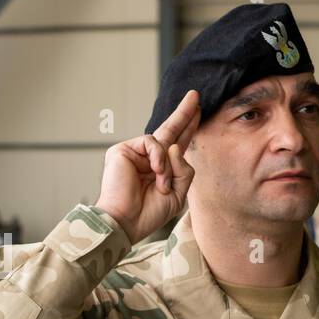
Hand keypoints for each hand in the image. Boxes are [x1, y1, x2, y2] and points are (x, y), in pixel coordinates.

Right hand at [95, 89, 199, 244]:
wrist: (125, 222)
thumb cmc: (148, 214)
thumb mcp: (177, 194)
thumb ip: (184, 170)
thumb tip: (175, 145)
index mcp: (161, 168)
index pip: (178, 143)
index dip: (188, 127)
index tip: (198, 110)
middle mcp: (148, 158)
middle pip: (170, 130)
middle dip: (184, 113)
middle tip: (195, 95)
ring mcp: (134, 153)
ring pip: (164, 143)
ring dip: (168, 165)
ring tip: (162, 183)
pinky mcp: (121, 151)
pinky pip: (150, 142)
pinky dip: (157, 157)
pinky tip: (155, 171)